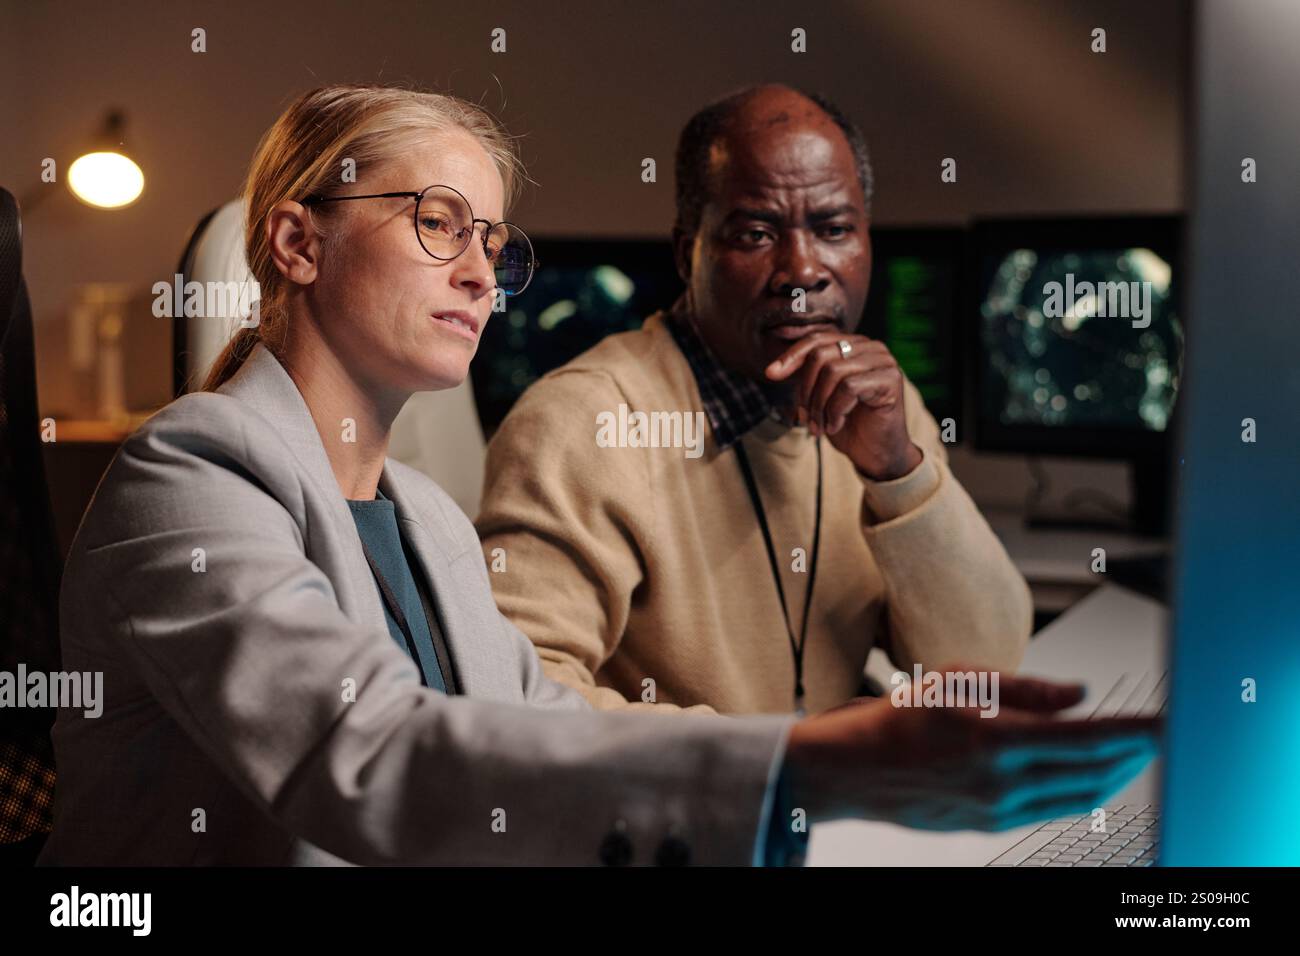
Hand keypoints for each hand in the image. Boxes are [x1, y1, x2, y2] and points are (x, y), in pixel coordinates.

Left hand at [764, 331, 921, 479]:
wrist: (875, 454)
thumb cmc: (848, 425)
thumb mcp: (819, 397)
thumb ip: (805, 377)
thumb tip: (774, 369)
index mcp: (854, 346)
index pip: (816, 340)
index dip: (791, 356)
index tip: (771, 374)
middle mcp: (871, 348)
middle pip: (820, 355)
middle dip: (805, 390)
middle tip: (805, 418)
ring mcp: (884, 362)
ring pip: (832, 371)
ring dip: (819, 405)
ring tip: (820, 426)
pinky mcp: (891, 380)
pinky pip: (849, 387)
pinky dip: (835, 410)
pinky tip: (836, 425)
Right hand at [782, 665, 1160, 831]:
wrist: (852, 771)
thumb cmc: (897, 719)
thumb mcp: (957, 682)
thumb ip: (1025, 689)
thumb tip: (1080, 695)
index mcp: (995, 739)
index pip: (1087, 738)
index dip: (1135, 732)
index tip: (1167, 723)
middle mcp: (1002, 782)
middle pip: (1092, 773)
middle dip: (1133, 753)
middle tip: (1158, 734)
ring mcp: (997, 809)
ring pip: (1078, 797)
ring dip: (1113, 775)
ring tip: (1133, 753)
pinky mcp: (990, 824)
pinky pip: (1052, 809)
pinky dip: (1081, 790)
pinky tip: (1087, 774)